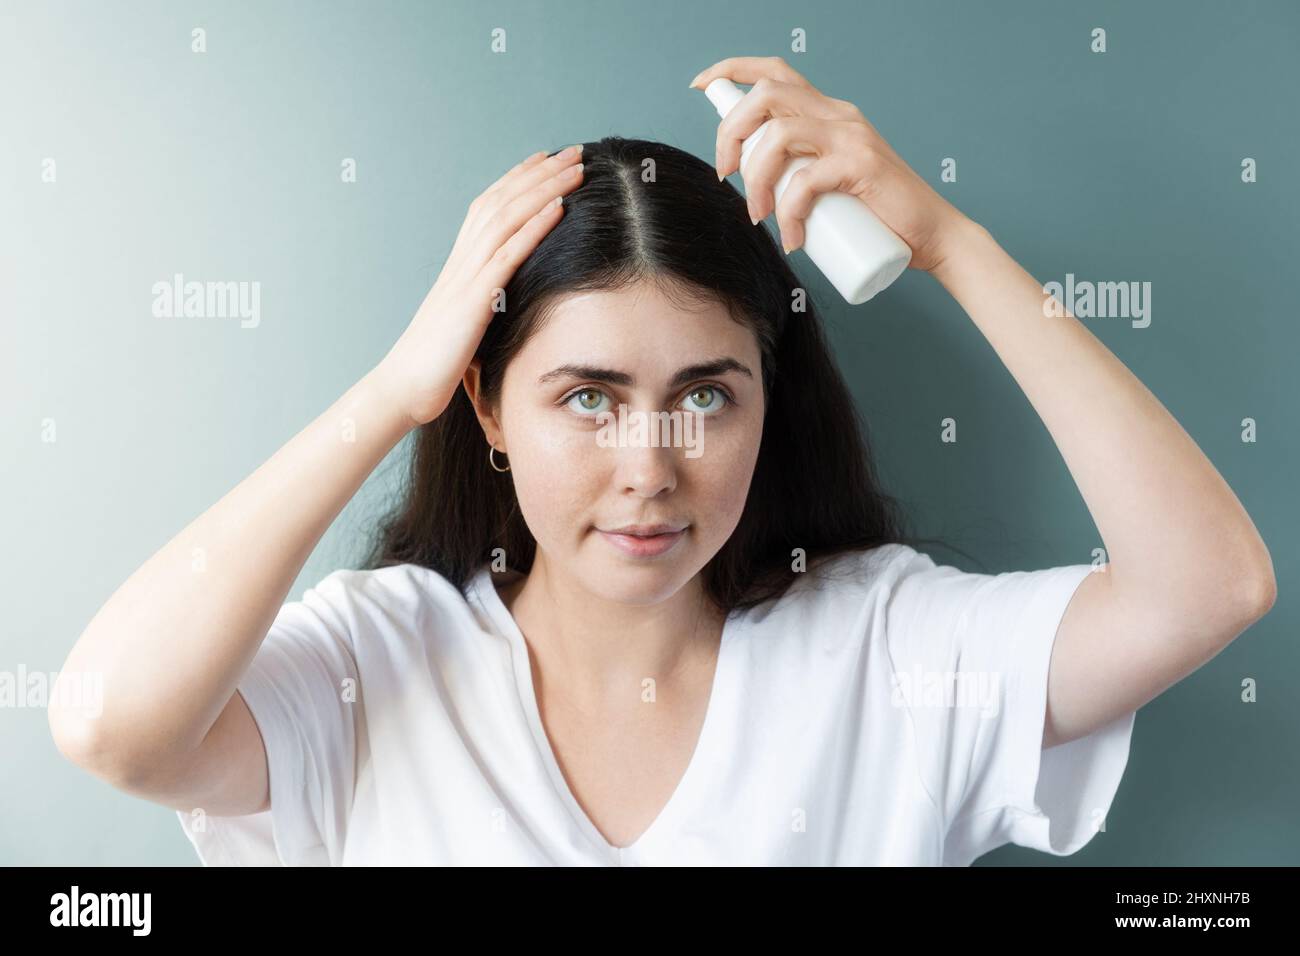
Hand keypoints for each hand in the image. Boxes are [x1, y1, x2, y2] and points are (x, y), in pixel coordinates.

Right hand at [372, 145, 585, 427]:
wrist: (404, 388)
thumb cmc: (436, 363)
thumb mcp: (466, 324)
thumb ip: (484, 302)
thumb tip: (506, 298)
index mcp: (460, 265)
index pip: (491, 207)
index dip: (520, 179)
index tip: (548, 158)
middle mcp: (462, 262)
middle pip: (503, 201)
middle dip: (540, 172)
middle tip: (574, 150)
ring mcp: (466, 278)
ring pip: (508, 218)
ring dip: (544, 188)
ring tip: (575, 168)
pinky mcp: (473, 301)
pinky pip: (507, 256)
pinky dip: (533, 228)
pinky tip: (558, 208)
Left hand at [689, 56, 970, 274]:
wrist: (934, 236)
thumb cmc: (879, 217)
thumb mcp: (829, 184)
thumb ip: (800, 174)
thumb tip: (752, 186)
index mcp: (829, 113)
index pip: (775, 73)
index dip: (733, 70)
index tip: (702, 85)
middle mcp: (839, 115)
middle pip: (766, 96)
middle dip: (731, 132)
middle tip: (725, 175)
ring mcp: (852, 137)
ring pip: (778, 135)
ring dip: (755, 177)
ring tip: (759, 216)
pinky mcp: (861, 165)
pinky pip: (806, 181)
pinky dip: (789, 212)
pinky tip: (794, 238)